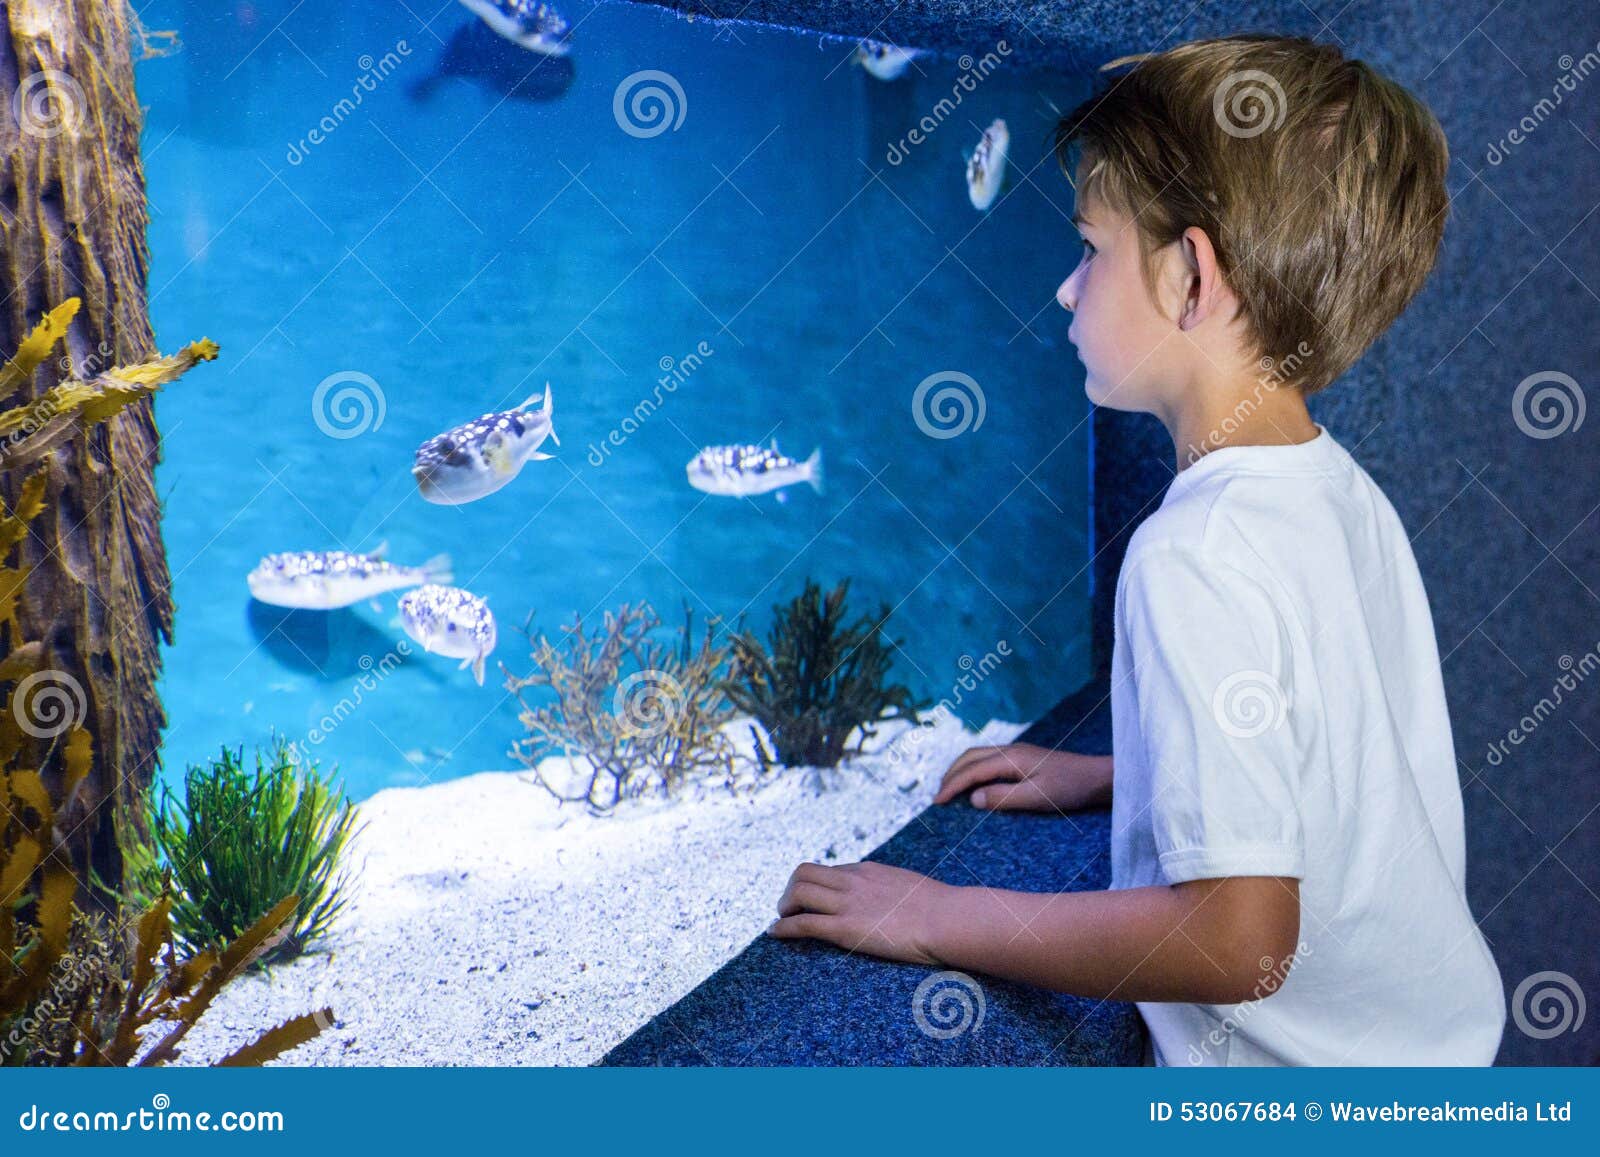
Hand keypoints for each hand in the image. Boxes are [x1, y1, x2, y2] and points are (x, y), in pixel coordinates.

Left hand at [769, 861, 954, 965]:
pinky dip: (784, 928)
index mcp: (869, 871)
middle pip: (804, 872)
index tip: (812, 898)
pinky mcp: (845, 928)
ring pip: (798, 892)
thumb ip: (895, 891)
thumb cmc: (941, 909)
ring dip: (784, 906)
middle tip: (788, 907)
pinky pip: (803, 923)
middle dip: (790, 889)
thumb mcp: (912, 888)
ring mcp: (848, 904)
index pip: (831, 871)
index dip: (817, 885)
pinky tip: (775, 934)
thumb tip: (899, 899)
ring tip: (781, 920)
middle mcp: (853, 881)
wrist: (947, 919)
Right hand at [932, 743, 1112, 811]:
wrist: (1098, 777)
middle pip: (969, 757)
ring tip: (950, 789)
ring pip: (978, 756)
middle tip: (938, 797)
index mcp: (1011, 758)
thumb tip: (973, 799)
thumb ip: (1003, 798)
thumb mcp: (1037, 798)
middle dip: (950, 775)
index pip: (972, 771)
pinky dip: (973, 770)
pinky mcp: (1024, 758)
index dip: (952, 786)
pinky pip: (989, 760)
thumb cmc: (1070, 789)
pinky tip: (975, 783)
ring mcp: (1017, 752)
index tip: (937, 802)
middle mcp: (1011, 750)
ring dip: (961, 770)